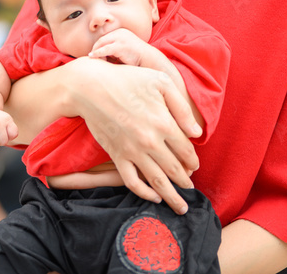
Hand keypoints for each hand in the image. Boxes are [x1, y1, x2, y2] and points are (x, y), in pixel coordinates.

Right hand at [66, 57, 200, 213]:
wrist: (90, 87)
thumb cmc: (127, 79)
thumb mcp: (160, 82)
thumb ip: (181, 106)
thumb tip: (196, 132)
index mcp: (164, 123)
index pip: (186, 151)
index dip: (193, 161)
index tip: (194, 166)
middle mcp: (150, 142)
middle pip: (175, 170)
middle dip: (186, 182)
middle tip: (191, 189)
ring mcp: (132, 151)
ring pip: (157, 181)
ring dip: (172, 197)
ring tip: (180, 207)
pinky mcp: (117, 155)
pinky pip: (132, 181)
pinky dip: (145, 194)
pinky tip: (154, 197)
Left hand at [88, 28, 160, 66]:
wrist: (148, 58)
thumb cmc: (136, 57)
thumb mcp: (124, 49)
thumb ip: (114, 48)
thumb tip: (101, 54)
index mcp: (121, 32)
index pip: (105, 37)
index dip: (98, 46)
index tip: (94, 54)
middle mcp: (120, 33)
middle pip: (102, 39)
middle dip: (95, 48)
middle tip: (91, 57)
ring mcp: (120, 38)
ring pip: (102, 44)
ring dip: (96, 52)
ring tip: (94, 59)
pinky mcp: (120, 46)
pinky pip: (105, 49)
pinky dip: (97, 53)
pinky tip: (92, 57)